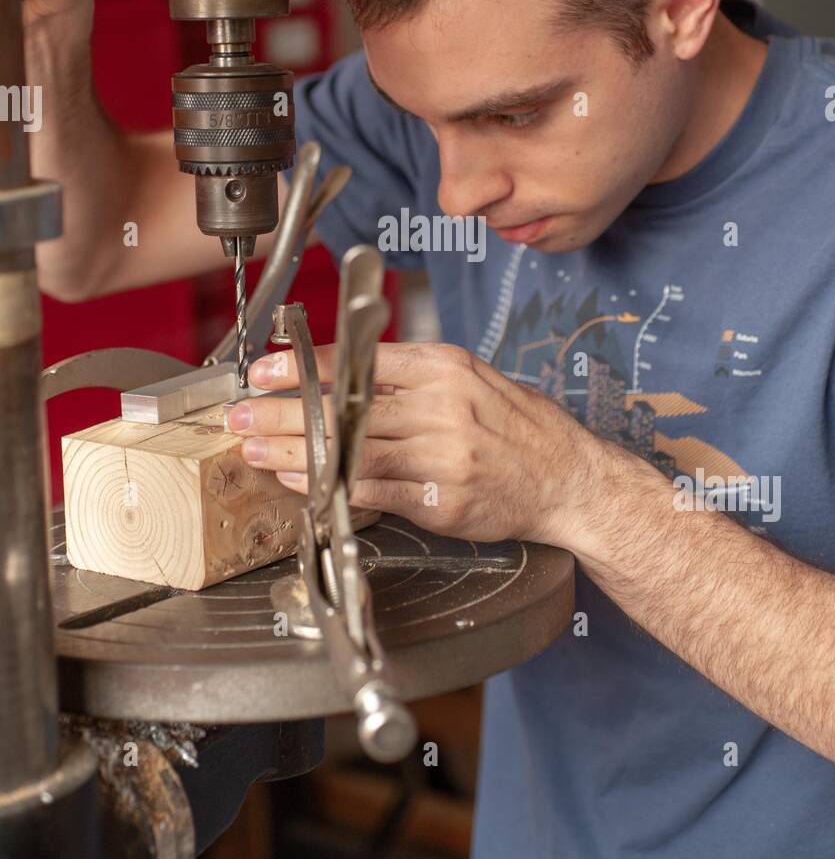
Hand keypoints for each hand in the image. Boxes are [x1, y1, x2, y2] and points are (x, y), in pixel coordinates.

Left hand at [227, 340, 631, 549]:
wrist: (569, 479)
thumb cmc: (518, 429)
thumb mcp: (472, 379)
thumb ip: (411, 376)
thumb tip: (341, 373)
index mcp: (447, 367)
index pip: (361, 358)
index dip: (305, 365)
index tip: (265, 370)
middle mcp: (443, 406)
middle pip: (345, 405)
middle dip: (283, 409)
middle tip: (241, 412)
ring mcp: (442, 454)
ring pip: (350, 449)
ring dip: (294, 450)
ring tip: (255, 448)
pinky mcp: (440, 499)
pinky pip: (371, 491)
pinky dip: (328, 486)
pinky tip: (299, 481)